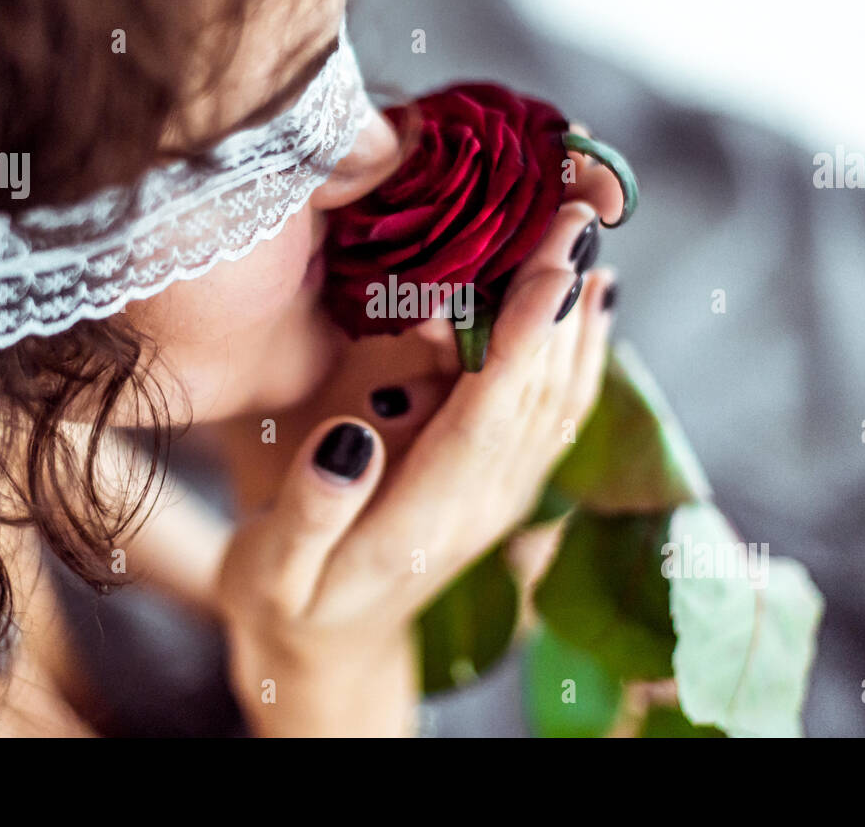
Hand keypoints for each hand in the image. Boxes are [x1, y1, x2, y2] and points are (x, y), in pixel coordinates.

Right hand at [214, 200, 616, 735]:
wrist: (329, 653)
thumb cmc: (287, 605)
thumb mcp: (272, 573)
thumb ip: (309, 512)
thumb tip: (350, 438)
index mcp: (424, 519)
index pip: (488, 413)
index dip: (522, 335)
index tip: (550, 261)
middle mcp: (480, 506)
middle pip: (537, 394)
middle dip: (560, 301)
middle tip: (578, 212)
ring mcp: (499, 498)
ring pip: (558, 402)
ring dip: (579, 322)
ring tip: (591, 242)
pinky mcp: (500, 487)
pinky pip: (554, 415)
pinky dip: (579, 357)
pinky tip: (590, 311)